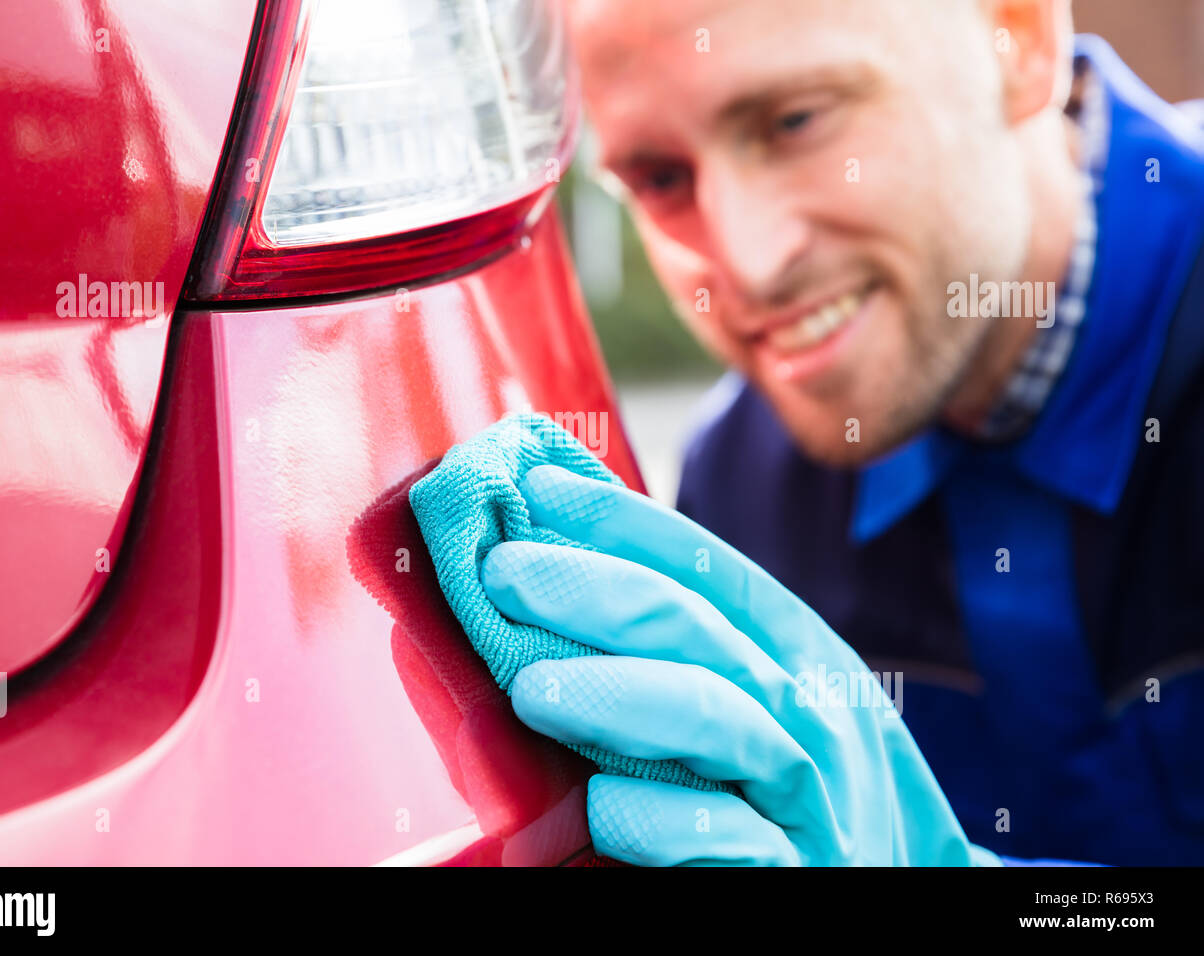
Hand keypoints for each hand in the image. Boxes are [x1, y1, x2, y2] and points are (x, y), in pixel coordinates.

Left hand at [480, 464, 998, 866]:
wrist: (885, 884)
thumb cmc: (789, 789)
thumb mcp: (759, 696)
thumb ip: (678, 644)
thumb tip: (556, 569)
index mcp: (794, 651)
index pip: (707, 567)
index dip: (622, 521)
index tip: (538, 487)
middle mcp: (807, 710)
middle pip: (696, 630)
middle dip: (595, 589)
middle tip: (502, 569)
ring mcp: (805, 796)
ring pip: (715, 722)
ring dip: (620, 695)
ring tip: (530, 688)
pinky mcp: (791, 873)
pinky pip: (731, 839)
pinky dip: (665, 818)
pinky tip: (600, 802)